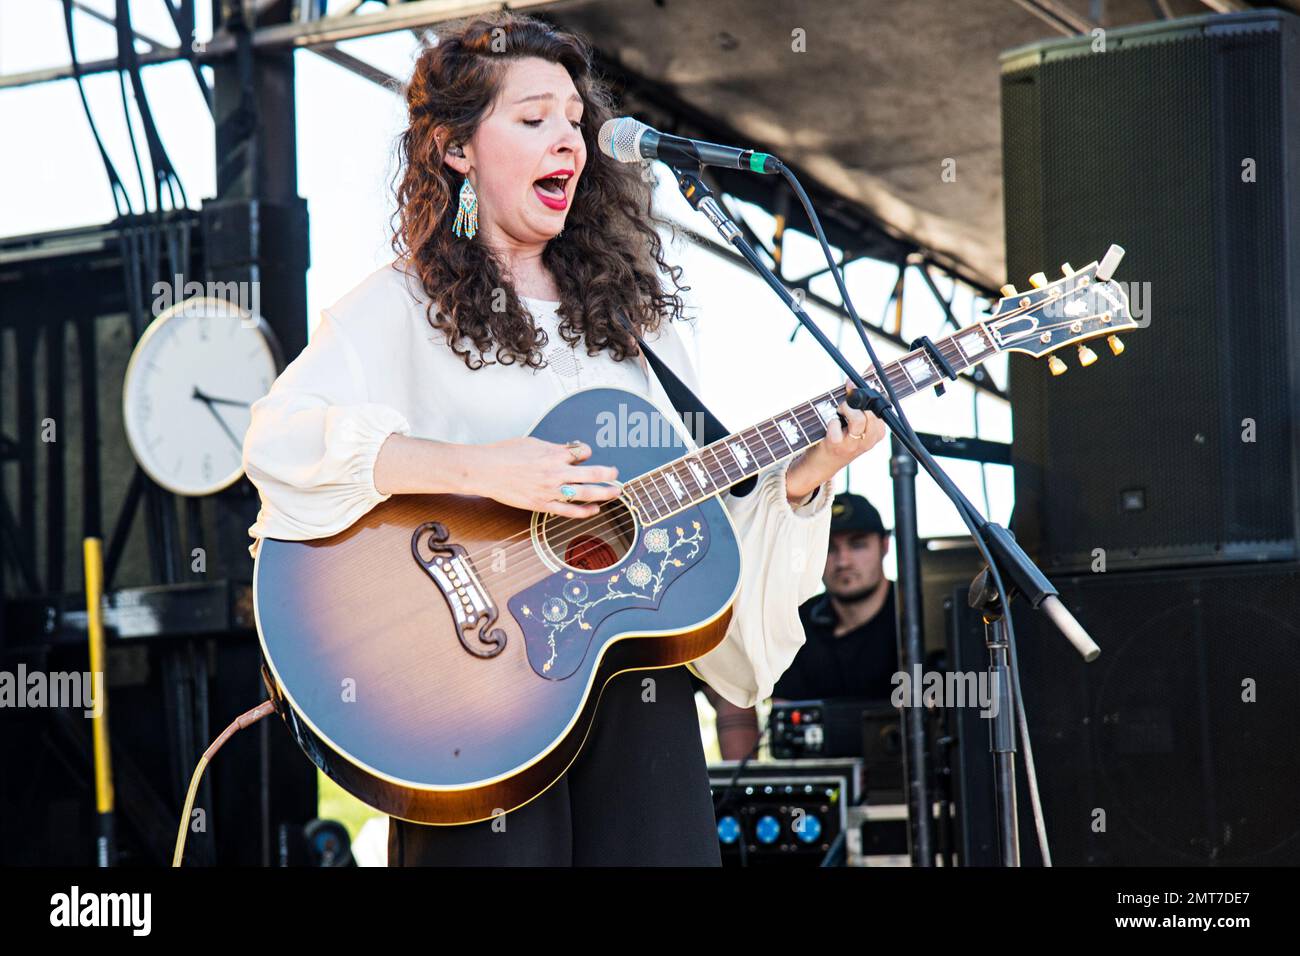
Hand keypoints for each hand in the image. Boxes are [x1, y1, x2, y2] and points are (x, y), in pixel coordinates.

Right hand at [468, 437, 620, 517]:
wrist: (486, 470)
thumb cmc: (505, 453)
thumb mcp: (533, 442)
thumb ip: (553, 448)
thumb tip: (568, 451)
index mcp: (554, 453)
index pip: (583, 452)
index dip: (587, 452)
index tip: (585, 455)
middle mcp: (556, 472)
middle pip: (593, 473)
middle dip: (610, 474)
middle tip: (617, 474)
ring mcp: (551, 490)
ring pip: (586, 493)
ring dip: (604, 493)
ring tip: (615, 492)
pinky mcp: (542, 504)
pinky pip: (569, 511)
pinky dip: (585, 511)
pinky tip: (594, 510)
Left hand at [785, 376, 887, 500]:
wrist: (821, 464)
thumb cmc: (839, 435)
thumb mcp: (854, 416)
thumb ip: (863, 393)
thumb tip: (873, 366)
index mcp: (878, 432)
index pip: (882, 406)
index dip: (870, 389)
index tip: (859, 379)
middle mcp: (869, 440)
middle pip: (871, 412)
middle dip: (857, 399)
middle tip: (845, 400)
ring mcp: (853, 444)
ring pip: (859, 419)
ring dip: (846, 409)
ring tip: (839, 411)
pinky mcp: (836, 446)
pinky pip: (836, 427)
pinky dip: (831, 421)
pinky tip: (830, 424)